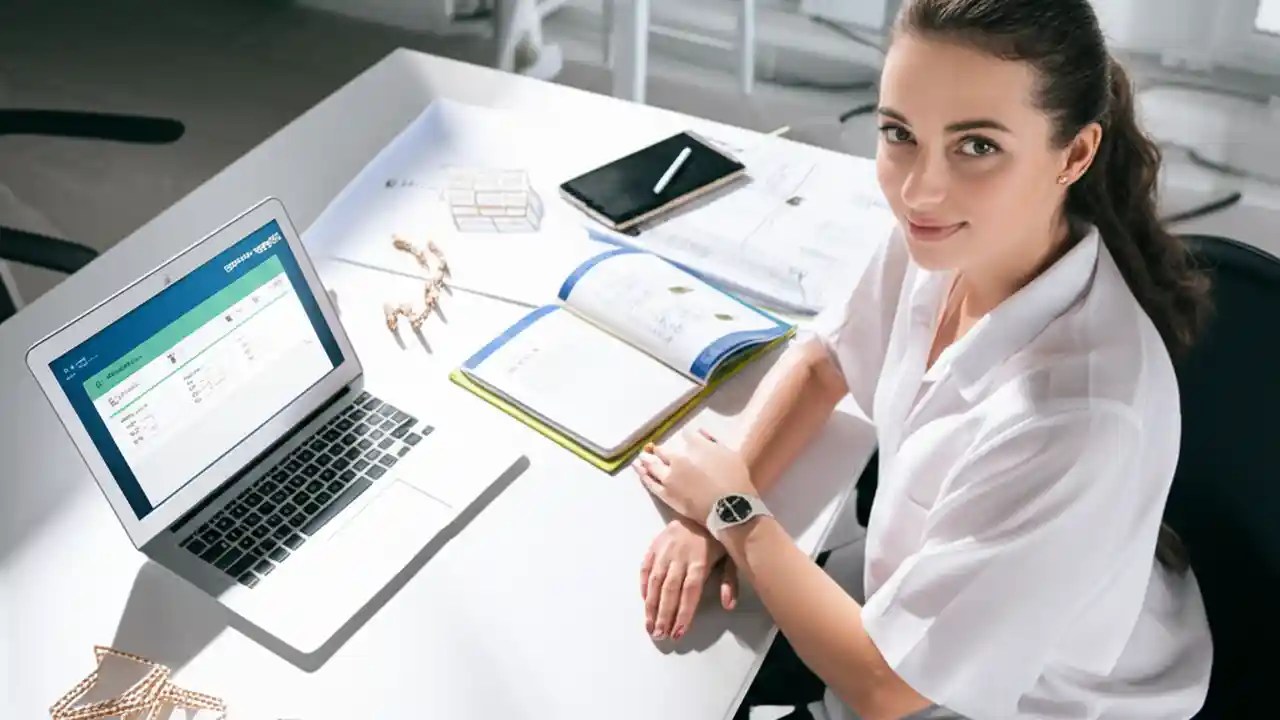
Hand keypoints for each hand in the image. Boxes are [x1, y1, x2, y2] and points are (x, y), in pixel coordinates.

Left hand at [634, 428, 754, 525]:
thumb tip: (699, 432)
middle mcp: (678, 459)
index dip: (684, 437)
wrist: (729, 508)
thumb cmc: (735, 480)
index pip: (685, 435)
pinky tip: (639, 471)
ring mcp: (670, 477)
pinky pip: (651, 483)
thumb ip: (713, 442)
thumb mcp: (729, 455)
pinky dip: (644, 476)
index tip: (683, 439)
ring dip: (645, 460)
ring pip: (652, 465)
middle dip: (658, 449)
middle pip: (663, 450)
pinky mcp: (666, 494)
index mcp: (696, 446)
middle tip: (652, 449)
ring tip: (640, 458)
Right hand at [640, 518, 739, 640]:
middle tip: (659, 635)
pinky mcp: (656, 544)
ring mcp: (665, 550)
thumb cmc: (720, 535)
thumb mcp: (731, 556)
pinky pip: (646, 566)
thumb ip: (729, 581)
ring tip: (649, 625)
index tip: (678, 632)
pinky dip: (644, 584)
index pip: (689, 592)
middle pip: (670, 590)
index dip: (683, 613)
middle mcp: (680, 556)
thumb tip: (728, 605)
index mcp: (700, 561)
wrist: (705, 505)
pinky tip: (644, 600)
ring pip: (655, 581)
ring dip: (651, 605)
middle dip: (664, 615)